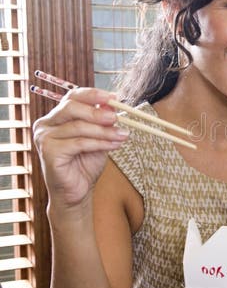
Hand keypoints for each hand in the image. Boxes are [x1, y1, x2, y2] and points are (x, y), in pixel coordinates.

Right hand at [33, 88, 128, 208]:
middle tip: (116, 117)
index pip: (72, 97)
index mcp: (55, 117)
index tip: (114, 97)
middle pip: (71, 107)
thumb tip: (112, 104)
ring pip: (78, 126)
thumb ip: (102, 121)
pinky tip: (114, 145)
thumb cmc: (85, 164)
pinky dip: (99, 143)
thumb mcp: (98, 138)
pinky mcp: (49, 152)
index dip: (93, 95)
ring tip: (121, 135)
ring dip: (103, 131)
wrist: (77, 192)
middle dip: (97, 111)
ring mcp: (44, 138)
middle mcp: (45, 125)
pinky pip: (78, 143)